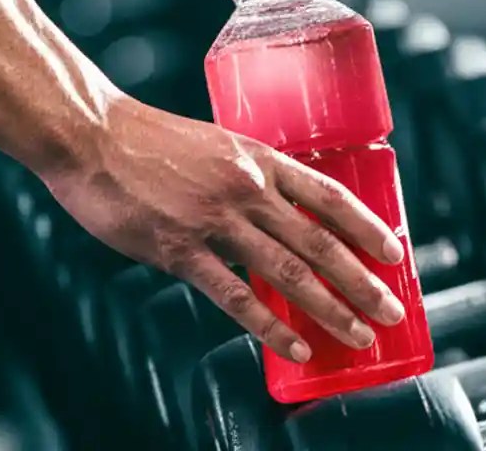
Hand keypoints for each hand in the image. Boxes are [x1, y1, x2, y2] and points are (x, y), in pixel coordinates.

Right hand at [43, 98, 406, 362]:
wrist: (92, 137)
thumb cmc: (147, 141)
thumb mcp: (213, 145)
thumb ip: (245, 177)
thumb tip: (272, 212)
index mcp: (257, 158)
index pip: (329, 195)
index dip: (366, 227)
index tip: (393, 252)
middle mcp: (246, 189)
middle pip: (319, 242)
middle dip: (362, 282)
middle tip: (391, 311)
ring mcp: (214, 220)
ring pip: (288, 274)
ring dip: (330, 310)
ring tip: (359, 335)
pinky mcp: (180, 249)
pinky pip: (235, 297)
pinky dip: (269, 327)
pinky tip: (293, 347)